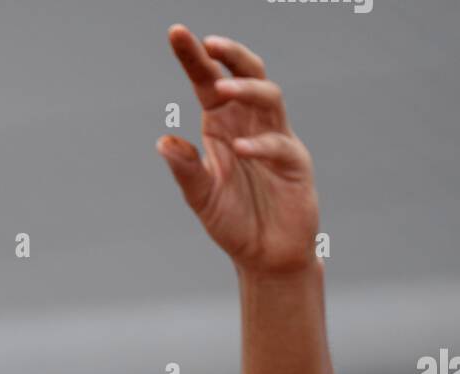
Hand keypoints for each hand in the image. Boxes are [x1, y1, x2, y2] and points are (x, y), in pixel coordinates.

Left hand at [158, 26, 319, 274]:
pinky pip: (279, 145)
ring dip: (246, 89)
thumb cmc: (234, 222)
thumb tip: (164, 142)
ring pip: (269, 97)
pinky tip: (239, 149)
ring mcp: (275, 139)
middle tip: (209, 43)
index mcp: (222, 124)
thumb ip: (186, 171)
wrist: (267, 256)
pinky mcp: (295, 163)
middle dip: (230, 55)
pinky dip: (260, 145)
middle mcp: (249, 123)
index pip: (207, 80)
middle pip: (246, 73)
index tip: (176, 32)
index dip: (194, 57)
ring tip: (220, 90)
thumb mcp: (201, 197)